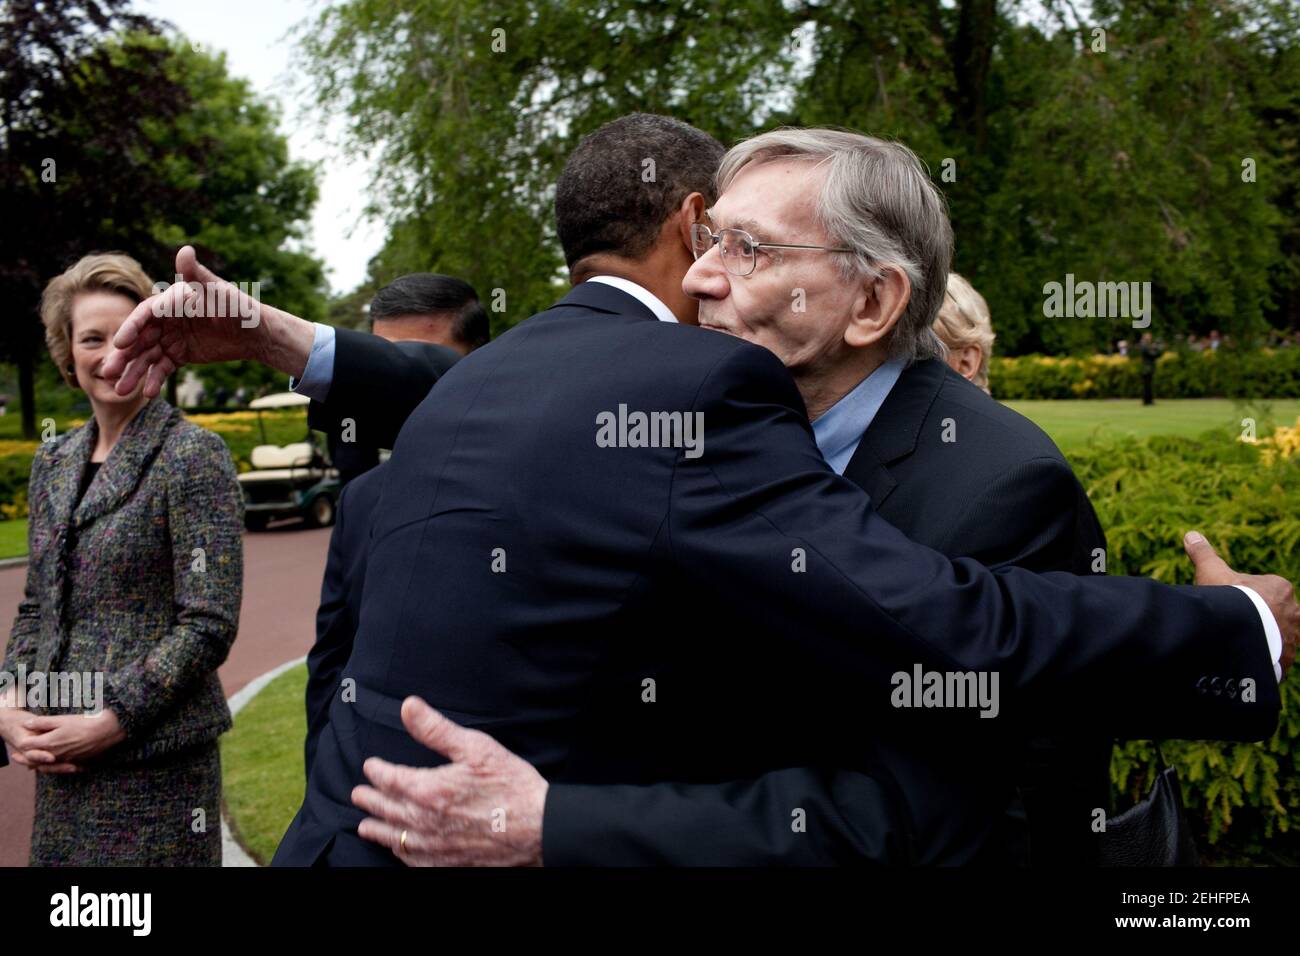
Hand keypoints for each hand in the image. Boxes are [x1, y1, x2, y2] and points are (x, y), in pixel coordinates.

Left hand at [0, 707, 81, 772]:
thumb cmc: (85, 723)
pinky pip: (59, 766)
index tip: (18, 741)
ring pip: (46, 765)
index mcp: (50, 743)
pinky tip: (54, 760)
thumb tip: (27, 724)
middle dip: (25, 758)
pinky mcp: (76, 761)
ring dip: (38, 763)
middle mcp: (55, 754)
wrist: (108, 731)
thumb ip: (42, 723)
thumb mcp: (62, 719)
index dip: (22, 744)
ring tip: (32, 762)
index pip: (28, 746)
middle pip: (35, 760)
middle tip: (17, 757)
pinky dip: (52, 765)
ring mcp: (66, 759)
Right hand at [102, 245, 316, 394]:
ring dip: (133, 373)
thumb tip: (185, 249)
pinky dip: (154, 379)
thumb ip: (197, 275)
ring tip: (120, 391)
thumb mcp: (218, 291)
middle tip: (107, 372)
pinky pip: (162, 368)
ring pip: (146, 356)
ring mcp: (170, 337)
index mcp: (170, 301)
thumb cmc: (239, 306)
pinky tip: (148, 394)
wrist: (256, 332)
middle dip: (123, 356)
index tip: (121, 344)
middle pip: (139, 339)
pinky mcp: (179, 354)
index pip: (145, 314)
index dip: (132, 328)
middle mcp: (165, 318)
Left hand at [352, 697, 547, 865]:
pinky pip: (412, 860)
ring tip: (365, 825)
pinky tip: (398, 849)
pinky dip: (399, 852)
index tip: (370, 766)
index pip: (389, 779)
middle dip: (370, 799)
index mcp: (428, 790)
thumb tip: (409, 707)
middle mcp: (424, 822)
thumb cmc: (510, 786)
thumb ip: (436, 729)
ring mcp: (434, 846)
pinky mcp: (446, 863)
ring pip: (394, 838)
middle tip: (359, 794)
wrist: (538, 828)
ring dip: (377, 829)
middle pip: (386, 810)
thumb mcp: (475, 747)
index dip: (377, 771)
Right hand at [1185, 531, 1296, 676]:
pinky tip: (1247, 655)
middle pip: (1275, 614)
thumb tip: (1190, 535)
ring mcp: (1293, 637)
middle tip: (1235, 623)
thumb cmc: (1228, 599)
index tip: (1231, 602)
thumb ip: (1204, 554)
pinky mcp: (1288, 658)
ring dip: (1265, 639)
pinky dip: (1266, 657)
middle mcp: (1294, 612)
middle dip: (1260, 619)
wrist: (1236, 633)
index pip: (1265, 591)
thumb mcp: (1211, 572)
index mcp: (1280, 588)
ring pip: (1279, 637)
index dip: (1245, 596)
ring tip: (1241, 642)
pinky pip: (1278, 658)